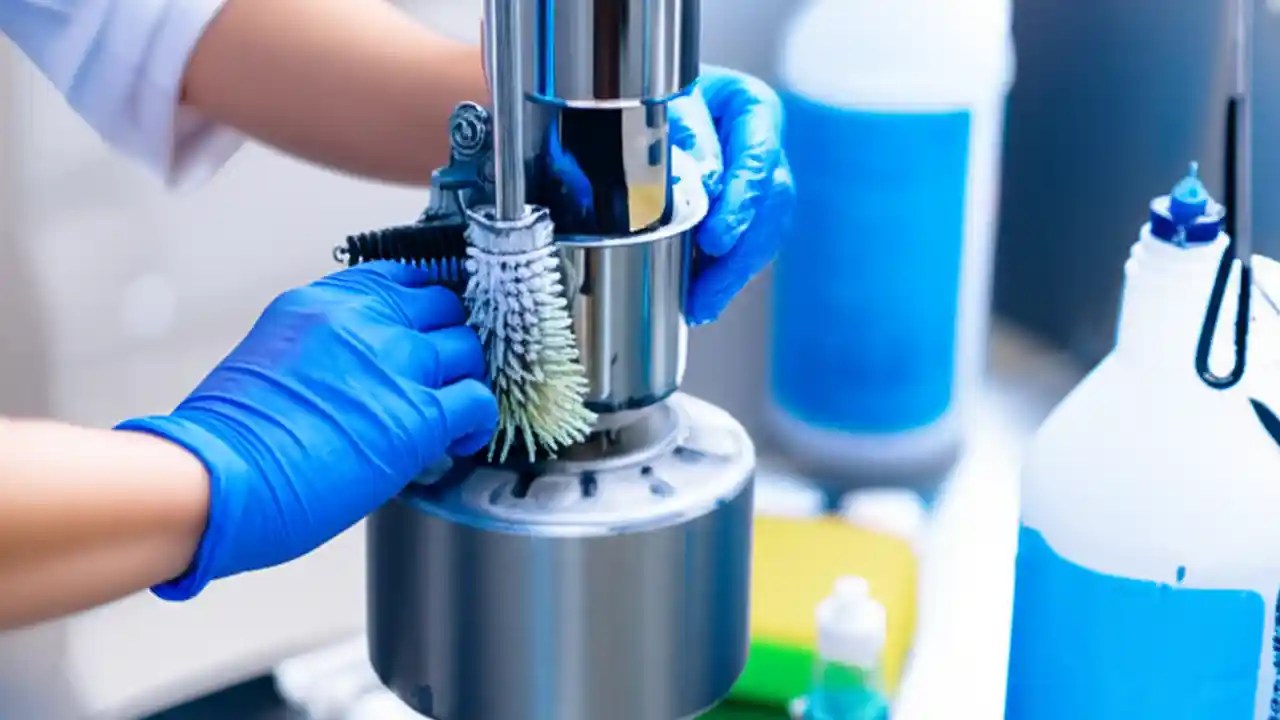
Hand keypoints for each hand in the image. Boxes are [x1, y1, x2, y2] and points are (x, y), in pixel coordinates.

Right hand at [117, 262, 497, 599]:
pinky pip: (478, 402)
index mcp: (322, 303)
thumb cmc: (228, 443)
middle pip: (443, 306)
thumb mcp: (272, 361)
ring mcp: (395, 363)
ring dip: (467, 377)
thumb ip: (324, 351)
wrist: (212, 481)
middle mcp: (364, 321)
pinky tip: (462, 439)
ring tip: (454, 408)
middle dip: (451, 337)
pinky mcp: (417, 414)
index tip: (434, 323)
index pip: (401, 275)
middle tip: (447, 371)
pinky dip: (478, 421)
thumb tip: (358, 376)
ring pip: (468, 349)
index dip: (426, 303)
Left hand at [670, 65, 795, 324]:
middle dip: (739, 257)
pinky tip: (702, 298)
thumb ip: (685, 131)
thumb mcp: (667, 98)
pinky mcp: (745, 209)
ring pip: (763, 235)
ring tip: (701, 306)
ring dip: (732, 275)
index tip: (715, 242)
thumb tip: (706, 183)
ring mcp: (760, 181)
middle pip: (770, 209)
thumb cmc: (658, 89)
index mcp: (755, 109)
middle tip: (707, 294)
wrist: (650, 91)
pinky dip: (724, 274)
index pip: (759, 161)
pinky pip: (744, 246)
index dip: (741, 206)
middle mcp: (766, 147)